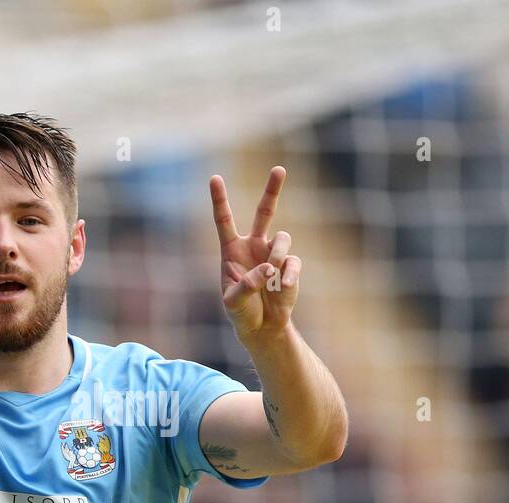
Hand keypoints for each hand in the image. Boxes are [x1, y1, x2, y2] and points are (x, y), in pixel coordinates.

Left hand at [209, 166, 301, 344]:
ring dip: (278, 254)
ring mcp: (274, 254)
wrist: (263, 327)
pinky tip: (283, 286)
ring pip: (282, 239)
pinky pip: (293, 262)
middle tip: (279, 169)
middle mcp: (254, 246)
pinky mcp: (291, 267)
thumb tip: (267, 267)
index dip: (220, 200)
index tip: (215, 178)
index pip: (225, 220)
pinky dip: (289, 274)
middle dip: (273, 190)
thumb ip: (246, 285)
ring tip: (272, 272)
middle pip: (265, 212)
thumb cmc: (241, 313)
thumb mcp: (233, 302)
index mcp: (232, 250)